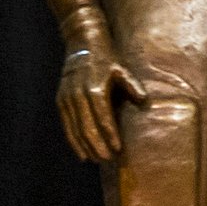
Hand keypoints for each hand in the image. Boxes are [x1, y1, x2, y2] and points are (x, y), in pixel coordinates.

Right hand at [55, 9, 148, 164]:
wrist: (82, 45)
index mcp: (96, 88)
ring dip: (86, 147)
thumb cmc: (107, 59)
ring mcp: (68, 99)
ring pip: (76, 129)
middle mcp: (79, 95)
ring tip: (98, 160)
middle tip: (109, 159)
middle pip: (88, 128)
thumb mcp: (122, 70)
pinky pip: (67, 126)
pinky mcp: (61, 101)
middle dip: (98, 146)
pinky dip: (74, 141)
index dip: (110, 135)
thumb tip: (145, 101)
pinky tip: (82, 154)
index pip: (104, 118)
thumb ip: (132, 86)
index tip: (118, 149)